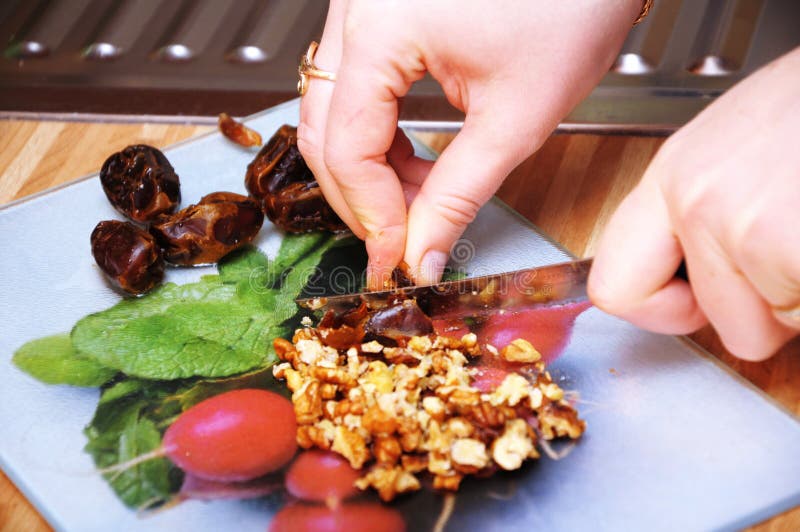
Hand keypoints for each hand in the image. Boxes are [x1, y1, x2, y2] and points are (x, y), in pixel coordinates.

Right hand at [299, 0, 640, 287]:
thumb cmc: (572, 6)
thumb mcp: (515, 118)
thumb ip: (458, 196)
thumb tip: (420, 255)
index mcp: (380, 28)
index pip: (346, 148)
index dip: (370, 215)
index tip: (395, 257)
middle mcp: (356, 10)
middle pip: (324, 129)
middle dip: (360, 195)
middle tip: (399, 239)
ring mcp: (364, 6)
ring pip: (334, 110)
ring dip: (367, 167)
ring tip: (418, 200)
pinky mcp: (382, 12)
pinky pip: (356, 87)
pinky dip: (378, 133)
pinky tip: (412, 160)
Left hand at [589, 47, 799, 359]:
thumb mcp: (740, 144)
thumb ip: (705, 211)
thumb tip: (698, 277)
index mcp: (675, 175)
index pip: (615, 287)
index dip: (662, 311)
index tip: (694, 301)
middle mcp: (698, 201)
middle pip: (719, 323)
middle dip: (768, 307)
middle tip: (796, 244)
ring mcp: (748, 227)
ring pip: (775, 326)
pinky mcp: (792, 245)